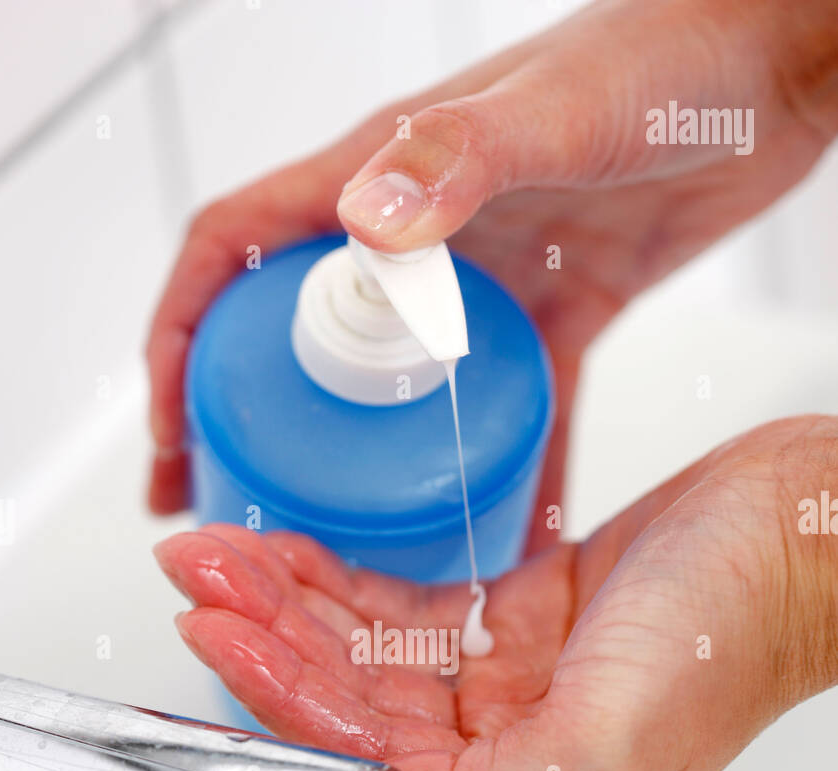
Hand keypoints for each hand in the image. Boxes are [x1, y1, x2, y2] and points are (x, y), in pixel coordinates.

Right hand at [145, 0, 837, 533]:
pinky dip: (492, 468)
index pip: (239, 251)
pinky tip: (483, 530)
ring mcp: (484, 277)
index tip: (171, 426)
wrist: (775, 69)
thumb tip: (359, 223)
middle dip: (249, 419)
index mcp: (385, 180)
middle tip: (226, 504)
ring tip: (331, 538)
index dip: (186, 334)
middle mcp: (420, 233)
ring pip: (395, 385)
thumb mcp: (550, 110)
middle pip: (300, 334)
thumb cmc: (668, 59)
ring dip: (356, 458)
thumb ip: (456, 158)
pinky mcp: (555, 312)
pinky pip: (506, 406)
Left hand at [154, 416, 837, 770]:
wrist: (804, 531)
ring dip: (288, 606)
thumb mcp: (625, 731)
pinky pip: (399, 614)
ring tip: (220, 557)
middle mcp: (505, 755)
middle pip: (352, 707)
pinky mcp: (509, 625)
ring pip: (363, 656)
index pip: (371, 766)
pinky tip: (289, 557)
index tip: (223, 638)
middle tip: (201, 581)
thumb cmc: (743, 628)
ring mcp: (504, 687)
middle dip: (268, 642)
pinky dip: (339, 585)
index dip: (287, 703)